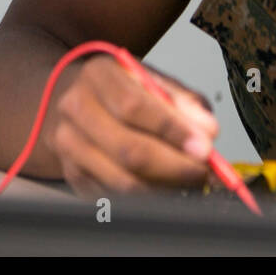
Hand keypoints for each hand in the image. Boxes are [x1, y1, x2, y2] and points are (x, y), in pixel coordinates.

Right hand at [46, 54, 219, 197]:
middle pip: (127, 149)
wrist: (81, 100)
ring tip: (188, 182)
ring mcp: (68, 143)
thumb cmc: (124, 90)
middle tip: (201, 172)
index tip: (203, 147)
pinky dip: (145, 199)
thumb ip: (185, 102)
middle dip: (173, 167)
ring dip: (163, 188)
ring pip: (120, 180)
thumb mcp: (155, 81)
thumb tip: (207, 131)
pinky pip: (113, 197)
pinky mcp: (71, 173)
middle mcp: (76, 107)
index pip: (134, 106)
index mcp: (99, 74)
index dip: (172, 131)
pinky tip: (163, 188)